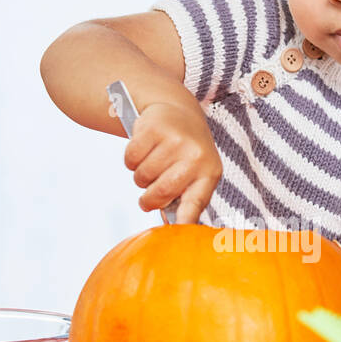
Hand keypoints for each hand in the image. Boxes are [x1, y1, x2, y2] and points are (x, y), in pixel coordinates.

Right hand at [121, 100, 221, 223]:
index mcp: (209, 172)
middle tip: (148, 197)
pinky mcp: (154, 128)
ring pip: (143, 177)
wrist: (178, 112)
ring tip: (151, 164)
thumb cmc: (186, 152)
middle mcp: (196, 156)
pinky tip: (144, 150)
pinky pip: (131, 159)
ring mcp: (175, 140)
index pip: (196, 201)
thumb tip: (177, 225)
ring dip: (141, 177)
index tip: (180, 229)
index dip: (186, 218)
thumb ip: (187, 198)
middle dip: (149, 200)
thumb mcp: (196, 173)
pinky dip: (131, 160)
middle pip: (161, 192)